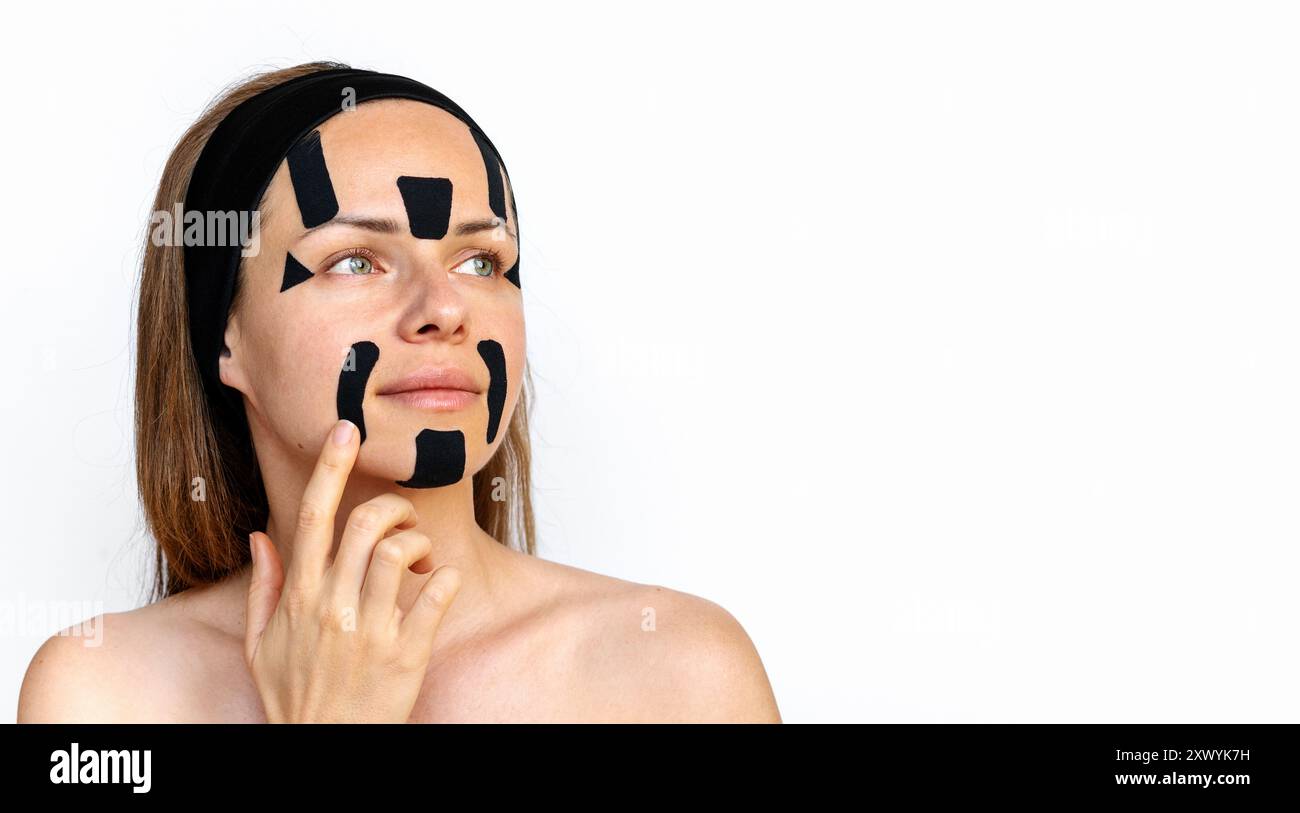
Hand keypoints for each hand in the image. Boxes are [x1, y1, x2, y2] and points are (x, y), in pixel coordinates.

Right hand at [243, 419, 462, 722]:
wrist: (324, 752)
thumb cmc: (295, 700)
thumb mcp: (259, 647)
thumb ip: (263, 587)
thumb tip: (261, 535)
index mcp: (299, 598)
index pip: (312, 516)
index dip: (330, 466)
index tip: (347, 429)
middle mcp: (333, 607)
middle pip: (368, 523)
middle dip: (394, 507)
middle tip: (404, 521)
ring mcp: (371, 630)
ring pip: (403, 551)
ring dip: (422, 543)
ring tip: (422, 562)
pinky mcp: (408, 652)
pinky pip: (439, 593)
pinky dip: (449, 577)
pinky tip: (443, 584)